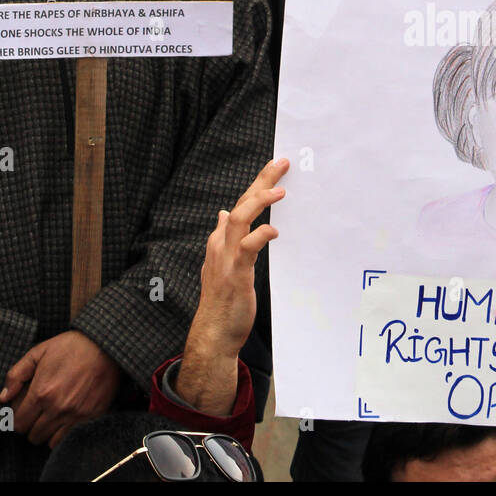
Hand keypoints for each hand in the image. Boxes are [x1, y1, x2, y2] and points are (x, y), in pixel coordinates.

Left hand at [0, 330, 121, 447]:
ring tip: (49, 419)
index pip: (19, 423)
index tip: (22, 412)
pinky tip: (64, 421)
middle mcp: (57, 407)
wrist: (105, 346)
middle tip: (36, 415)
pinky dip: (63, 434)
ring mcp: (76, 414)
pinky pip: (69, 438)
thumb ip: (16, 374)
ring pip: (50, 441)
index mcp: (41, 392)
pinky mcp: (91, 416)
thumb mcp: (38, 352)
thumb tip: (3, 398)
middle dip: (31, 427)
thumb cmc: (70, 346)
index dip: (17, 419)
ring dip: (47, 432)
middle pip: (33, 435)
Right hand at [177, 158, 288, 414]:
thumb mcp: (224, 262)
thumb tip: (224, 213)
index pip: (241, 203)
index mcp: (221, 239)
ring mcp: (226, 258)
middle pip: (241, 204)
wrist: (214, 332)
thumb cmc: (224, 299)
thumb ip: (225, 237)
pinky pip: (247, 249)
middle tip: (281, 163)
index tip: (276, 167)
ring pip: (239, 220)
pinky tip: (274, 230)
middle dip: (261, 181)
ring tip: (280, 191)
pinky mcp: (235, 274)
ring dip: (259, 202)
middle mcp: (221, 243)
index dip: (258, 184)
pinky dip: (260, 236)